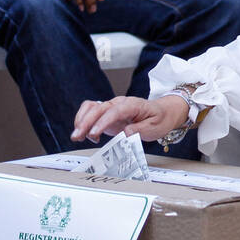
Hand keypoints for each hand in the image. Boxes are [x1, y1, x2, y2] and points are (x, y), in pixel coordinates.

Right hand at [71, 95, 188, 144]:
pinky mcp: (107, 114)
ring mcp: (111, 108)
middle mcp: (119, 103)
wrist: (162, 112)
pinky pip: (91, 112)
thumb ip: (139, 129)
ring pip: (91, 107)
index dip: (102, 122)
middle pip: (98, 108)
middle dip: (85, 122)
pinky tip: (87, 135)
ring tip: (77, 136)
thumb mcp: (155, 126)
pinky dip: (84, 121)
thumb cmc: (159, 118)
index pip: (114, 111)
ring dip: (81, 121)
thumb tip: (125, 134)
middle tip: (78, 136)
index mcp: (132, 105)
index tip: (94, 133)